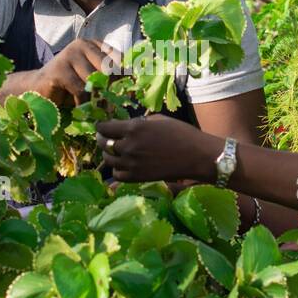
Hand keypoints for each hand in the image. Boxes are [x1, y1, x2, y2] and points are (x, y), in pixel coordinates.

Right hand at [33, 38, 121, 106]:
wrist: (37, 88)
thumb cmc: (69, 86)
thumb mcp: (93, 80)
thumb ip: (110, 80)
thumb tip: (133, 91)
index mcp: (94, 44)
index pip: (119, 59)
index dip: (126, 77)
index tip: (129, 94)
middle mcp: (82, 45)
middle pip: (109, 70)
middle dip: (111, 90)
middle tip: (111, 106)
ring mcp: (69, 55)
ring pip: (95, 81)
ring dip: (98, 99)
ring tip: (97, 110)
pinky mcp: (59, 70)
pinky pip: (80, 90)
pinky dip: (83, 103)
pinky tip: (81, 108)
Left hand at [95, 114, 219, 183]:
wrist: (196, 156)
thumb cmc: (181, 133)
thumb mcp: (158, 120)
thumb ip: (139, 122)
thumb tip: (126, 126)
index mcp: (134, 128)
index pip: (105, 128)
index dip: (101, 127)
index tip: (102, 126)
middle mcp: (128, 145)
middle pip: (103, 143)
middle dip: (102, 139)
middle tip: (104, 137)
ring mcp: (131, 163)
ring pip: (108, 160)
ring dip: (109, 154)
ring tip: (114, 152)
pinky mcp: (137, 177)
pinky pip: (117, 174)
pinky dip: (117, 169)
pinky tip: (122, 165)